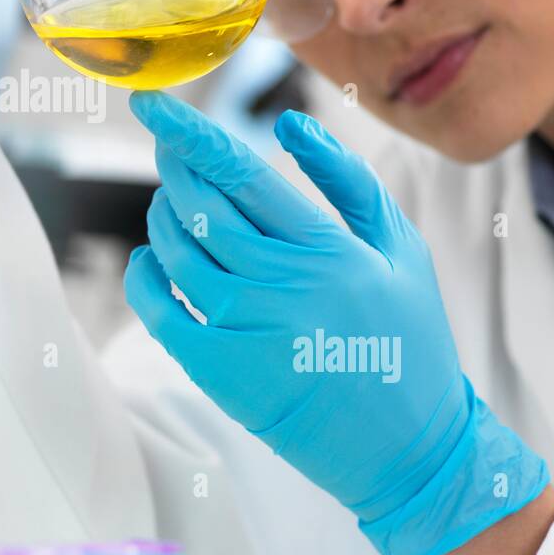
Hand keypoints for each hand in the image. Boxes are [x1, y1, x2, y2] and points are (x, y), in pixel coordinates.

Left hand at [123, 90, 548, 554]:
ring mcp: (246, 331)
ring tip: (171, 199)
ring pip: (176, 252)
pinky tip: (149, 258)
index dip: (188, 133)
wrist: (409, 451)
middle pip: (200, 206)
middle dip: (172, 164)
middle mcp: (282, 286)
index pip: (240, 173)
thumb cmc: (408, 340)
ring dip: (162, 214)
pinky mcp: (221, 372)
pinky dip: (143, 275)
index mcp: (328, 250)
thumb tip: (290, 124)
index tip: (152, 103)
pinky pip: (159, 311)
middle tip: (164, 141)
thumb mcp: (399, 249)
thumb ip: (346, 180)